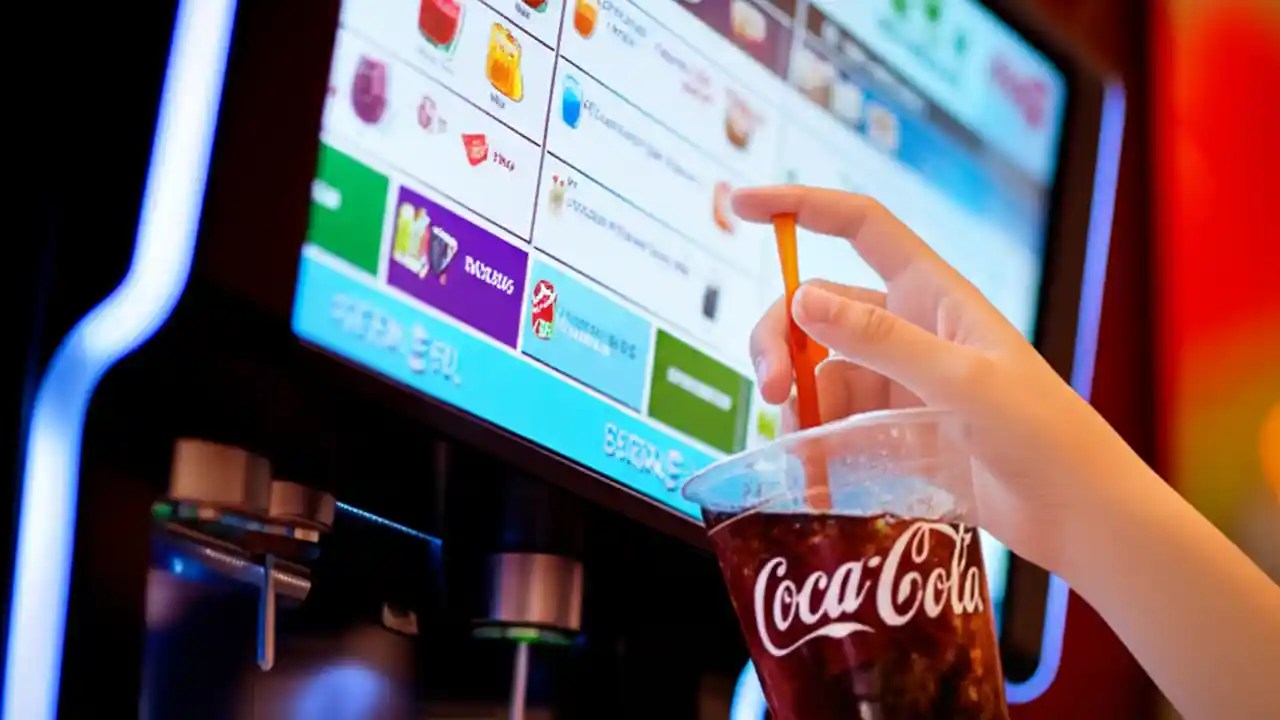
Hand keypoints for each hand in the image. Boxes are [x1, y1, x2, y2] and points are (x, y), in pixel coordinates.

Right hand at [737, 186, 1145, 572]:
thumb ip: (883, 343)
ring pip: (820, 371)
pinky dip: (814, 442)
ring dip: (795, 401)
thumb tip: (802, 300)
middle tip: (768, 390)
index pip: (859, 226)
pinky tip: (813, 474)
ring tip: (797, 449)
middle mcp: (911, 329)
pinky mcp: (896, 429)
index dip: (802, 206)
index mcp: (933, 294)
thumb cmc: (1043, 436)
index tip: (743, 205)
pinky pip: (835, 421)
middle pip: (817, 309)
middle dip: (781, 341)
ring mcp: (901, 381)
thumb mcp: (963, 383)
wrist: (1077, 514)